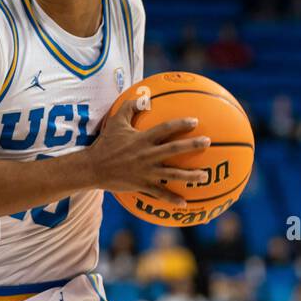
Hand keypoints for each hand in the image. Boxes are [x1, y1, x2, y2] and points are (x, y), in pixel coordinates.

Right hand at [84, 98, 210, 206]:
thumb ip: (128, 108)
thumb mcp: (114, 122)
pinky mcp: (142, 185)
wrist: (92, 168)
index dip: (181, 124)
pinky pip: (160, 193)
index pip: (165, 128)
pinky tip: (185, 203)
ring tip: (205, 175)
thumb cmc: (104, 143)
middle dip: (193, 145)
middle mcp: (147, 154)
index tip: (195, 122)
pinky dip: (172, 199)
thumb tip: (142, 97)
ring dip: (190, 175)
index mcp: (142, 139)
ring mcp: (146, 171)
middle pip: (174, 149)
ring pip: (173, 173)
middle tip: (208, 142)